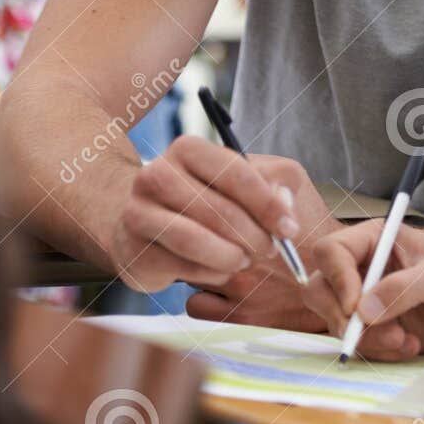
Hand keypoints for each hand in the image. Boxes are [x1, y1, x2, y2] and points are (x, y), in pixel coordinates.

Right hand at [109, 136, 338, 293]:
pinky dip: (209, 274)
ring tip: (245, 261)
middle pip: (218, 211)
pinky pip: (180, 267)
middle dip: (254, 236)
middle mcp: (156, 175)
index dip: (268, 205)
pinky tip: (218, 270)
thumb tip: (285, 207)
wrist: (148, 226)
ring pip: (195, 241)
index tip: (290, 230)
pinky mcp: (133, 250)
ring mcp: (138, 213)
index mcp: (187, 149)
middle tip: (271, 251)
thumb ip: (276, 184)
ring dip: (231, 257)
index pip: (236, 173)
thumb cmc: (207, 200)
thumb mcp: (245, 182)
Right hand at [301, 222, 423, 360]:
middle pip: (321, 289)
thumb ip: (403, 289)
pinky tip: (411, 346)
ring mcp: (368, 300)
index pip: (332, 251)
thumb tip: (362, 311)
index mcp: (377, 239)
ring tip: (406, 340)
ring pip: (337, 322)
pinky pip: (358, 344)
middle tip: (377, 333)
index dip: (337, 279)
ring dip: (368, 340)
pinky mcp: (377, 328)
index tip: (356, 309)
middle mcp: (365, 268)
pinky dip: (379, 352)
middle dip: (344, 318)